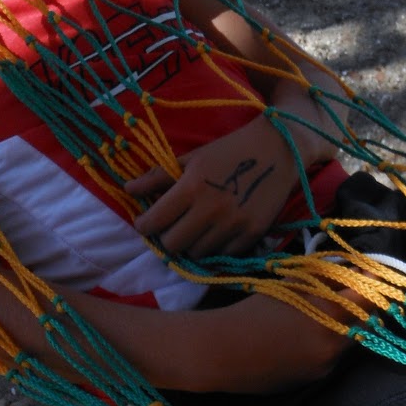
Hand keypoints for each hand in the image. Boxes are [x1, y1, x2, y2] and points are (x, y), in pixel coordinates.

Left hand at [125, 115, 304, 257]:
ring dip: (191, 243)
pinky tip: (216, 232)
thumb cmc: (229, 150)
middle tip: (171, 227)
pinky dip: (215, 247)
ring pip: (196, 254)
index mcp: (191, 188)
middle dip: (166, 237)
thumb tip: (128, 189)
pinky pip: (222, 256)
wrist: (278, 149)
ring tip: (195, 228)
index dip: (144, 225)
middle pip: (172, 245)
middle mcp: (210, 210)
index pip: (154, 223)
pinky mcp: (252, 235)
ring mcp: (232, 226)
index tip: (145, 223)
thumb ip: (158, 176)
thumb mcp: (193, 158)